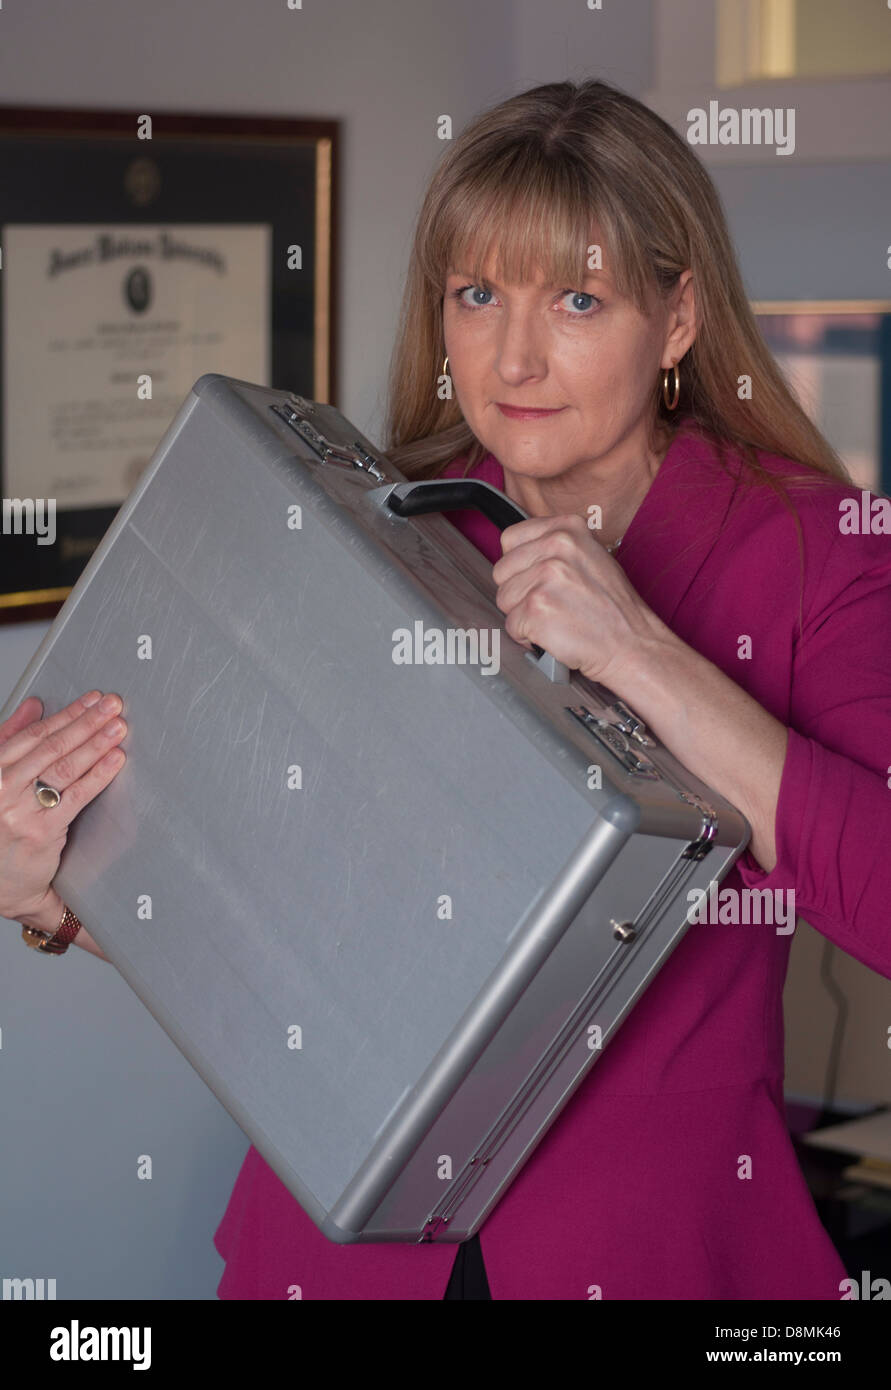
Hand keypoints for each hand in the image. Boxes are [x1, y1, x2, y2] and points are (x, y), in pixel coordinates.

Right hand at [0, 690, 126, 924]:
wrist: (0, 880)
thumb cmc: (0, 826)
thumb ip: (12, 739)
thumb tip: (35, 706)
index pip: (34, 734)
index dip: (67, 713)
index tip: (91, 700)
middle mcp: (1, 787)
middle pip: (51, 747)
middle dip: (87, 722)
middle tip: (112, 707)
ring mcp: (19, 810)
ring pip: (64, 768)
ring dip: (95, 743)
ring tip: (118, 728)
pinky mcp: (40, 831)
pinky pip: (75, 796)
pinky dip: (98, 775)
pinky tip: (114, 760)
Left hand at [491, 513, 670, 688]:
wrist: (633, 644)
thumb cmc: (614, 609)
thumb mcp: (590, 557)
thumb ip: (554, 549)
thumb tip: (519, 556)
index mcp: (567, 528)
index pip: (510, 539)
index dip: (518, 565)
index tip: (534, 579)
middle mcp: (556, 546)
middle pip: (502, 571)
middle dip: (519, 592)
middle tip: (550, 603)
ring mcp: (546, 576)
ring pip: (503, 599)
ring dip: (522, 615)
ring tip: (554, 618)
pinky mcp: (537, 608)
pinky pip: (510, 625)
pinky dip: (527, 636)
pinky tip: (553, 633)